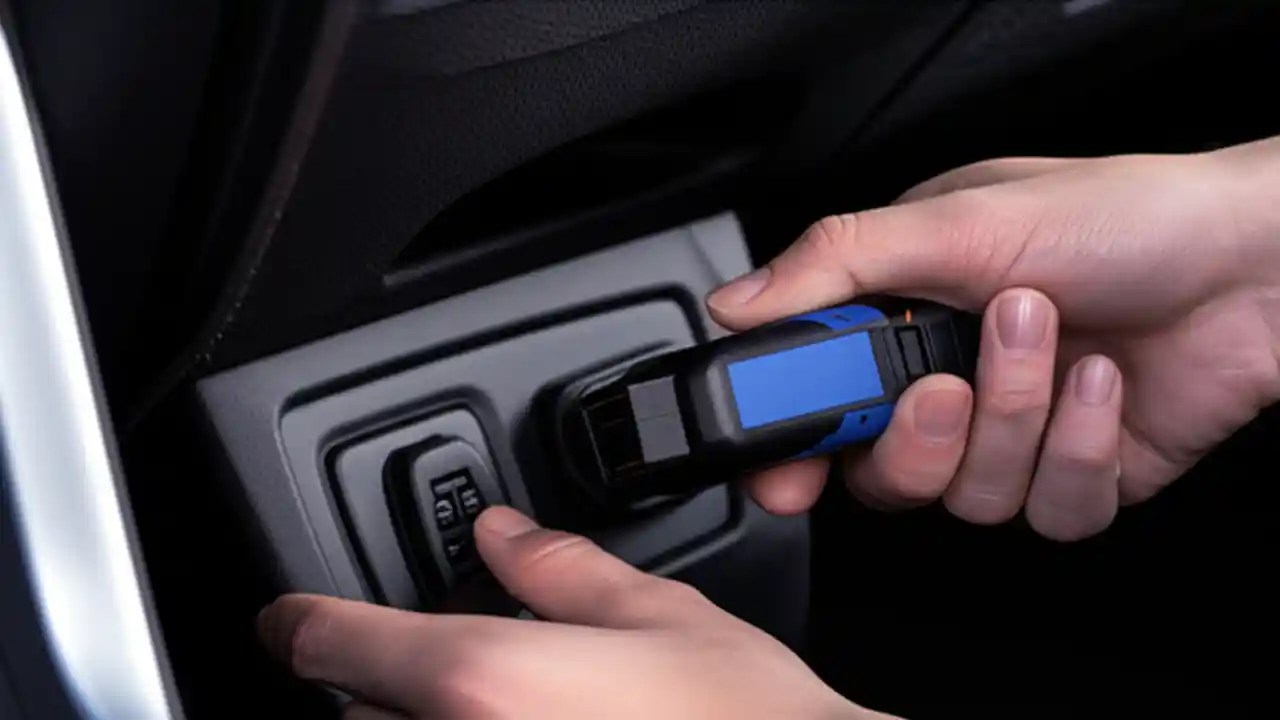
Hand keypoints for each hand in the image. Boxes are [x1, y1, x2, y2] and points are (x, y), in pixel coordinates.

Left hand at [257, 506, 888, 719]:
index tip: (293, 619)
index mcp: (481, 681)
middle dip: (390, 684)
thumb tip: (506, 535)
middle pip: (353, 713)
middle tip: (463, 673)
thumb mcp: (664, 620)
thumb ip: (564, 569)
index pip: (326, 642)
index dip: (299, 620)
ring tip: (508, 711)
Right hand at [708, 137, 1279, 540]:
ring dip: (1017, 419)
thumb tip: (737, 303)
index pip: (817, 404)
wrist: (1253, 259)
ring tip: (1056, 340)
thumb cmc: (1120, 215)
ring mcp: (1015, 435)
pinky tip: (1103, 384)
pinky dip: (1079, 450)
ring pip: (970, 496)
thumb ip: (836, 264)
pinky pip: (1049, 511)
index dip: (794, 449)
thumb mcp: (959, 220)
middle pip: (885, 475)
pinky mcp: (1077, 474)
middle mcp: (951, 382)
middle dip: (920, 438)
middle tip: (946, 383)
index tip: (787, 470)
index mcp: (902, 317)